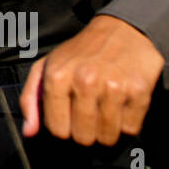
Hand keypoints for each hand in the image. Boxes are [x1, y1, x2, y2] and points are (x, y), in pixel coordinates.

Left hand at [20, 15, 163, 145]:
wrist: (121, 30)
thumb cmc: (79, 54)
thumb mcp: (45, 67)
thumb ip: (30, 99)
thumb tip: (29, 132)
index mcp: (57, 76)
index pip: (57, 130)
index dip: (62, 127)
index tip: (68, 116)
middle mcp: (85, 81)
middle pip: (83, 138)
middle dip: (85, 131)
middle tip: (88, 113)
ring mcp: (114, 86)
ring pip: (107, 138)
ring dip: (106, 130)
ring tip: (104, 109)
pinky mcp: (138, 91)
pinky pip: (130, 129)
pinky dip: (126, 124)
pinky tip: (121, 105)